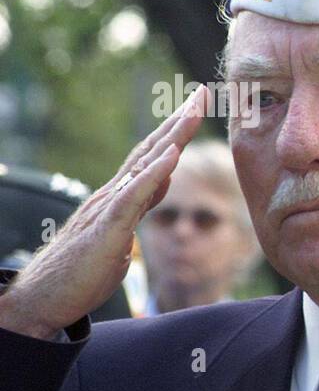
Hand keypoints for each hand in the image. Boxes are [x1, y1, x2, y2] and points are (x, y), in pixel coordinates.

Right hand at [0, 86, 208, 338]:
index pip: (152, 157)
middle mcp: (114, 194)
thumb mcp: (124, 230)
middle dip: (178, 122)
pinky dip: (154, 174)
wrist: (45, 297)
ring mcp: (108, 208)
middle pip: (150, 151)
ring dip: (171, 137)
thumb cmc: (83, 269)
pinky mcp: (106, 228)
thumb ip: (141, 204)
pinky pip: (132, 196)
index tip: (196, 109)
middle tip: (201, 94)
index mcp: (121, 196)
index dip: (175, 133)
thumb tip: (163, 182)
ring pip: (144, 165)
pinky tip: (172, 155)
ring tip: (193, 111)